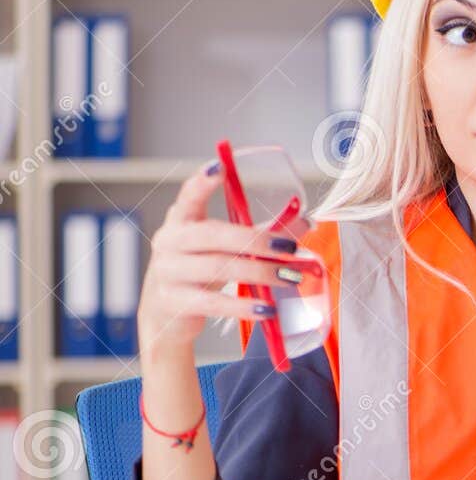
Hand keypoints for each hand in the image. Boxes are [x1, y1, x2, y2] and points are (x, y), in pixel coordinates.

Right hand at [136, 163, 313, 359]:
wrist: (166, 312)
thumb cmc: (201, 269)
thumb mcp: (225, 248)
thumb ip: (262, 232)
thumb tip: (305, 221)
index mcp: (182, 221)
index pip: (189, 196)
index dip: (202, 182)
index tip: (218, 167)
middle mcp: (170, 242)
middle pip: (212, 234)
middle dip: (255, 240)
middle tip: (289, 248)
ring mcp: (168, 272)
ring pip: (218, 267)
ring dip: (259, 272)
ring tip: (289, 278)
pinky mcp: (173, 302)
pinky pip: (213, 303)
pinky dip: (243, 306)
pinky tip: (266, 308)